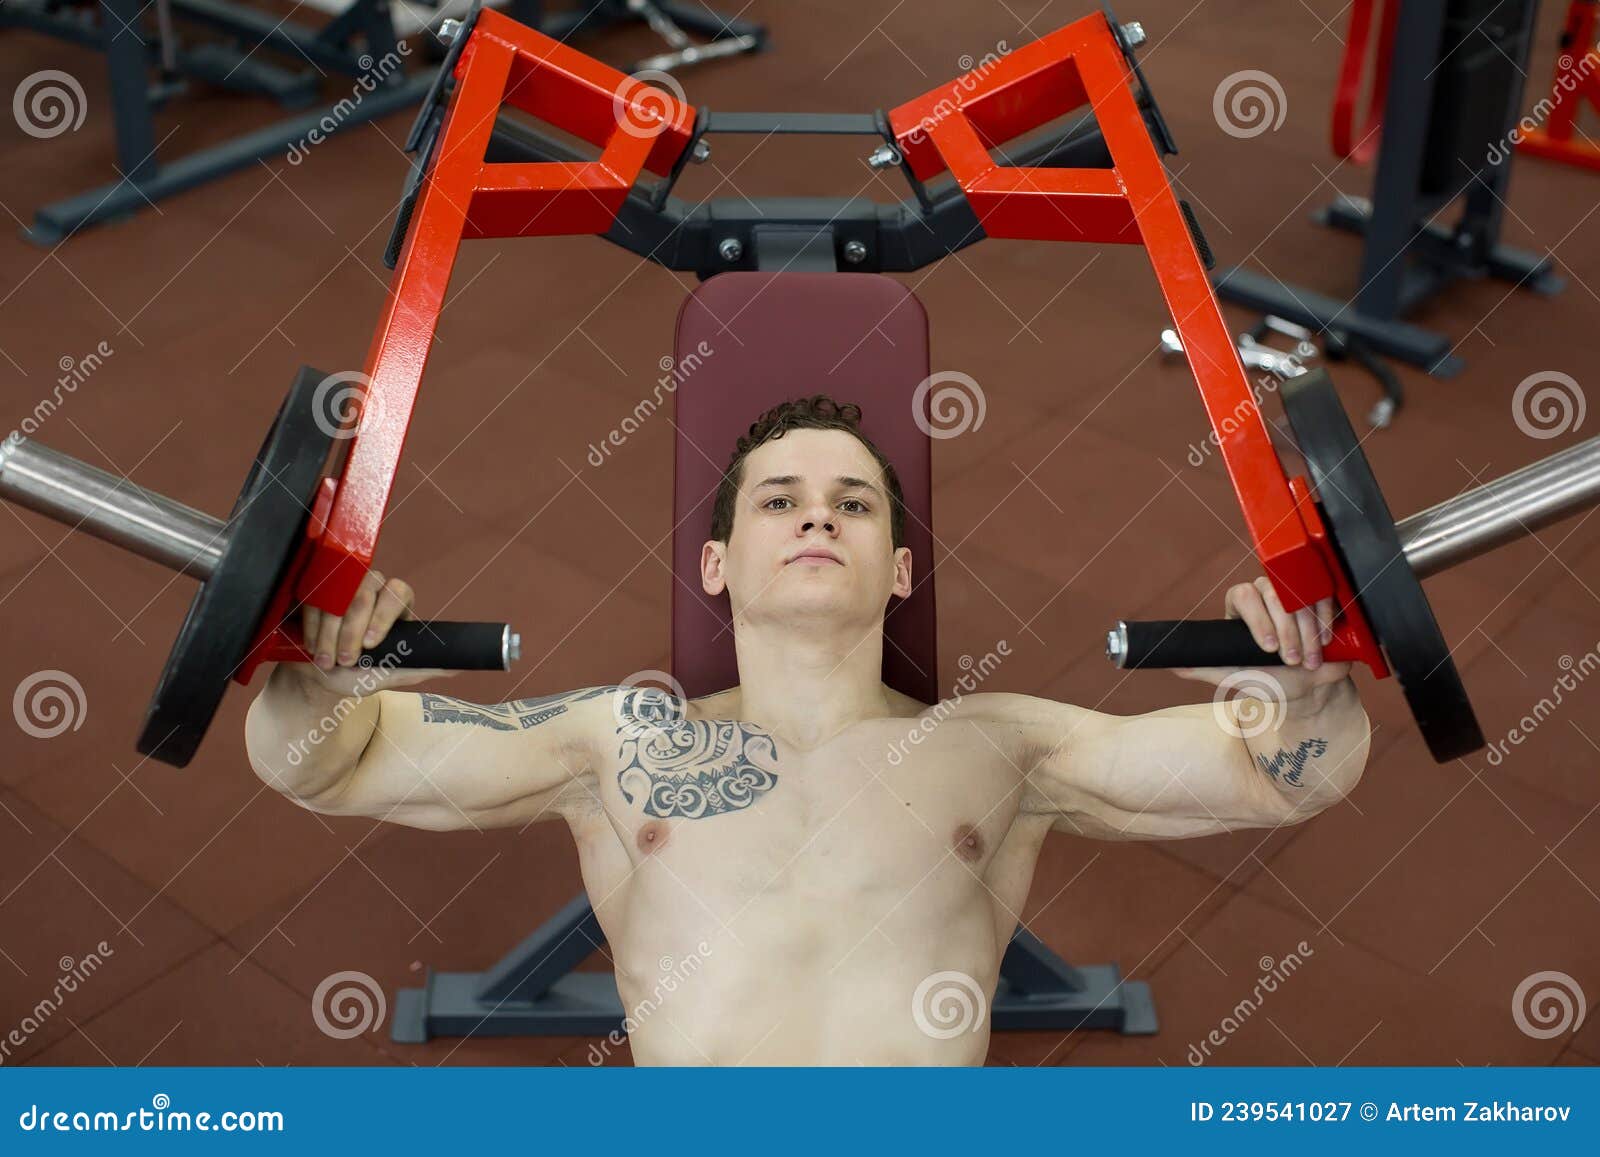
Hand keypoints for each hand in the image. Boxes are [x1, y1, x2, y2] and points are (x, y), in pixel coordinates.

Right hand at [296, 570, 452, 695]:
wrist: (313, 677)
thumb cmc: (354, 674)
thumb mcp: (387, 674)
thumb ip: (419, 669)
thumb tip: (456, 666)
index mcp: (395, 605)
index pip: (398, 591)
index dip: (384, 615)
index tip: (370, 644)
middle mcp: (371, 589)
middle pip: (365, 593)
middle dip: (351, 632)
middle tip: (346, 661)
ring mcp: (341, 586)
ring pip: (338, 596)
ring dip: (329, 634)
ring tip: (327, 661)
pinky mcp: (315, 590)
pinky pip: (313, 598)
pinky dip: (311, 627)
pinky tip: (311, 647)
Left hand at [1175, 577, 1352, 699]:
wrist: (1311, 689)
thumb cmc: (1270, 681)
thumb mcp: (1236, 677)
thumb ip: (1206, 668)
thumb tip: (1173, 663)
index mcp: (1241, 608)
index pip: (1242, 595)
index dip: (1256, 619)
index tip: (1268, 648)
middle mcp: (1266, 596)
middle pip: (1273, 595)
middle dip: (1286, 632)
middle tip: (1292, 660)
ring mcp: (1295, 595)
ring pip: (1299, 596)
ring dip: (1307, 632)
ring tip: (1309, 661)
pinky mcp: (1319, 599)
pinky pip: (1323, 597)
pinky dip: (1325, 621)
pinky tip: (1325, 643)